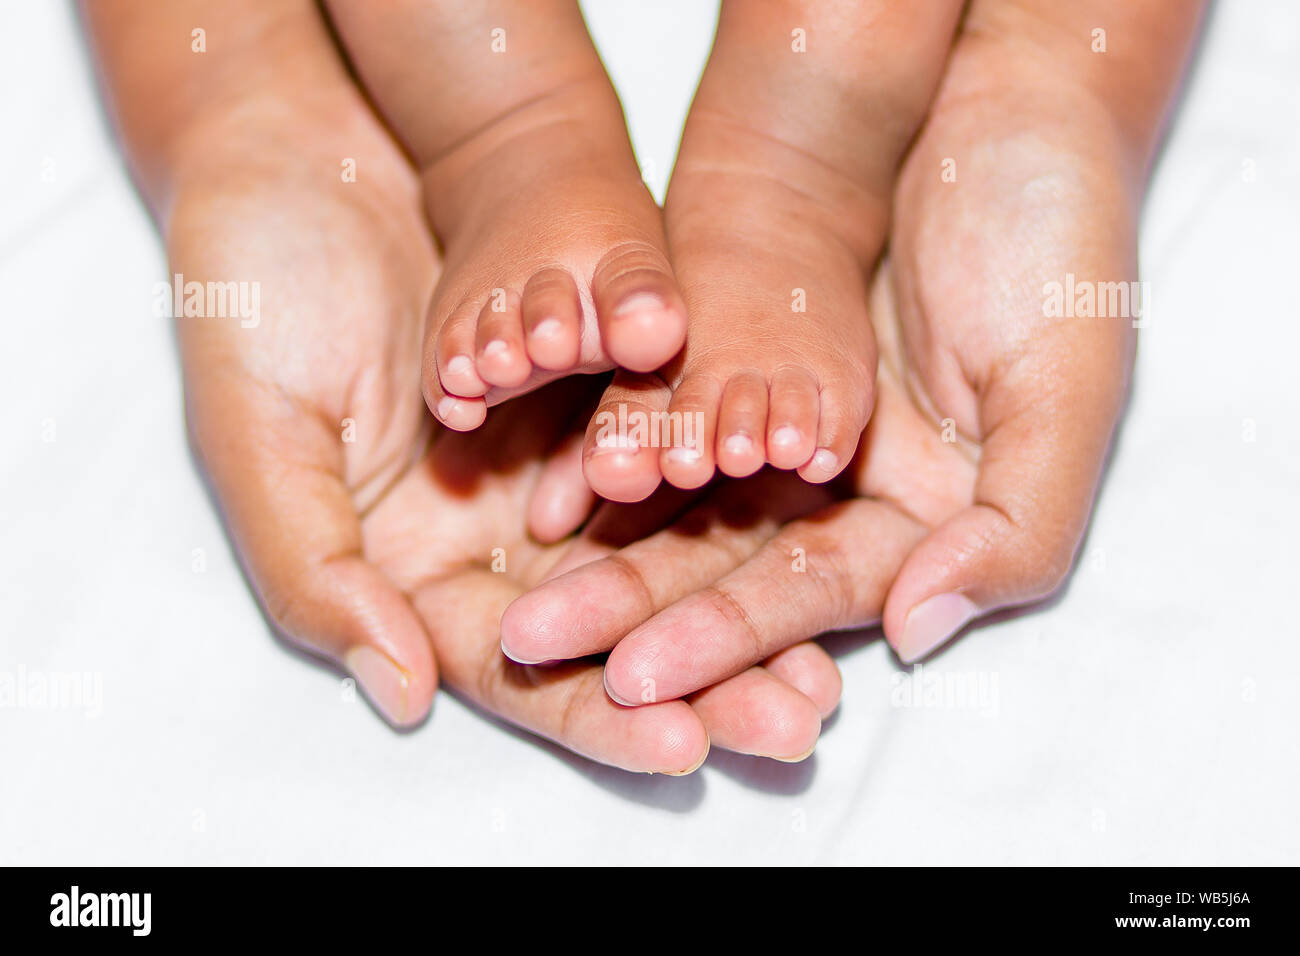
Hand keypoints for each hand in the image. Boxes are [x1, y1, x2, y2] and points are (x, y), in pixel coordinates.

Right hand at [167, 88, 838, 770]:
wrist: (300, 153)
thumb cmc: (254, 295)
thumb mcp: (261, 443)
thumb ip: (319, 573)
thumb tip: (403, 692)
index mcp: (414, 568)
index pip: (517, 667)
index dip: (597, 713)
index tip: (682, 744)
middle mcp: (498, 529)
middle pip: (614, 631)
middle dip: (703, 683)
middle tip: (793, 721)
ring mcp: (558, 456)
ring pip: (666, 554)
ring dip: (745, 609)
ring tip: (825, 666)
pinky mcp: (605, 386)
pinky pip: (682, 446)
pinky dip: (741, 489)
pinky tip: (806, 530)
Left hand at [502, 25, 1154, 698]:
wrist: (1000, 99)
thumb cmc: (1057, 237)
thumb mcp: (1065, 387)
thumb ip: (1014, 523)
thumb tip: (915, 632)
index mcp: (926, 515)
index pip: (813, 594)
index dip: (726, 638)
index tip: (634, 677)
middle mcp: (845, 486)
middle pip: (726, 564)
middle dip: (633, 607)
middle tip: (533, 642)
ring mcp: (784, 425)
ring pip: (680, 503)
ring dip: (603, 547)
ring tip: (520, 589)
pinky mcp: (737, 362)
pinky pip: (661, 418)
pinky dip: (607, 455)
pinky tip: (546, 495)